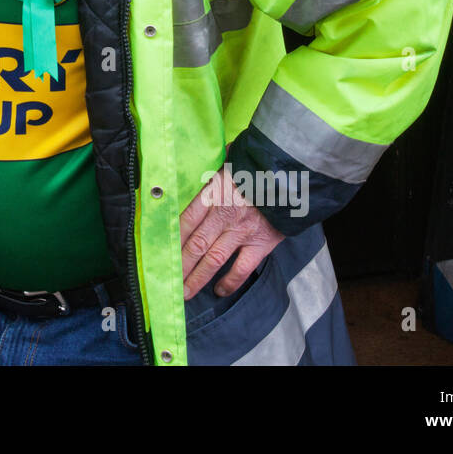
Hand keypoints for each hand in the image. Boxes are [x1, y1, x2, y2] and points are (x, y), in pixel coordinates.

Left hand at [179, 166, 284, 299]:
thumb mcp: (229, 160)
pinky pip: (242, 268)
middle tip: (167, 281)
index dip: (171, 239)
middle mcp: (224, 215)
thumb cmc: (258, 165)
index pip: (185, 220)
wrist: (293, 174)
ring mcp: (242, 231)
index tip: (159, 252)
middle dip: (179, 265)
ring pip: (213, 259)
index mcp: (213, 193)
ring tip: (185, 293)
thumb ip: (211, 172)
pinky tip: (219, 291)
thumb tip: (194, 168)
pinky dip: (229, 282)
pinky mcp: (261, 243)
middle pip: (195, 244)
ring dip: (197, 278)